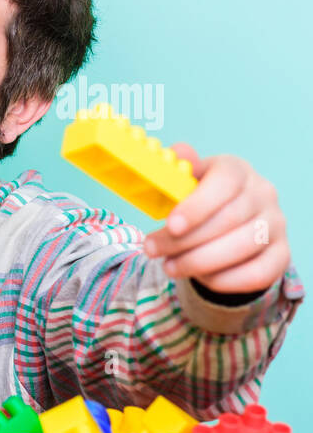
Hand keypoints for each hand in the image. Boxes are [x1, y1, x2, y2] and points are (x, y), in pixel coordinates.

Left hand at [143, 146, 288, 294]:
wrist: (227, 227)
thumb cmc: (201, 202)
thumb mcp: (187, 182)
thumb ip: (180, 170)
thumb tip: (177, 153)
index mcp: (237, 171)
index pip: (225, 182)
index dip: (197, 206)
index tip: (171, 225)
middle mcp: (263, 195)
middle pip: (228, 219)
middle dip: (184, 240)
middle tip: (152, 249)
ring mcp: (276, 225)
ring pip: (242, 247)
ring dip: (198, 262)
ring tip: (168, 266)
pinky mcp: (280, 255)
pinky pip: (257, 274)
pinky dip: (224, 280)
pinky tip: (199, 278)